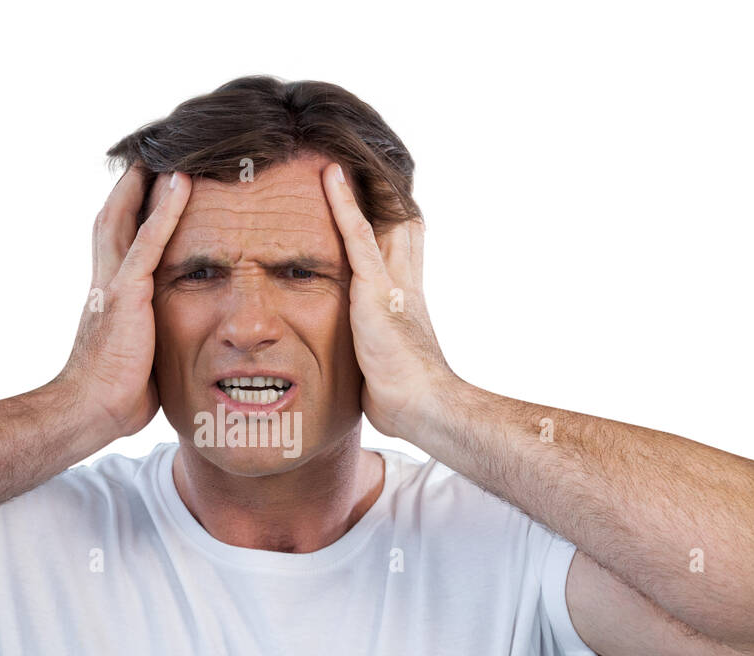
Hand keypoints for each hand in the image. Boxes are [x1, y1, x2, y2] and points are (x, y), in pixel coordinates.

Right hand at [55, 166, 190, 439]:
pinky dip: (164, 211)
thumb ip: (152, 334)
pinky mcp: (124, 293)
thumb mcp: (140, 354)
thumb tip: (172, 340)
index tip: (146, 185)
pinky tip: (180, 183)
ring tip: (168, 151)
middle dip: (130, 185)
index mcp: (108, 294)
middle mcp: (104, 280)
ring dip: (146, 183)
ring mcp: (111, 284)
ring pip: (126, 218)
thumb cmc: (116, 394)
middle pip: (113, 218)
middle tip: (152, 152)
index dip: (128, 211)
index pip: (116, 241)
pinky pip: (148, 242)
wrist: (90, 411)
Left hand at [321, 162, 455, 441]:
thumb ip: (372, 352)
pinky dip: (343, 203)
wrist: (422, 406)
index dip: (393, 217)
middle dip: (386, 191)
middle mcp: (404, 281)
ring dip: (363, 185)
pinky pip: (357, 235)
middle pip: (400, 221)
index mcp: (406, 298)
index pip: (403, 245)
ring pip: (381, 217)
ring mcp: (392, 281)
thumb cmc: (403, 396)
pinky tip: (330, 175)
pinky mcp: (377, 288)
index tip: (379, 193)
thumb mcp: (383, 365)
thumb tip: (364, 367)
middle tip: (364, 157)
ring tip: (341, 151)